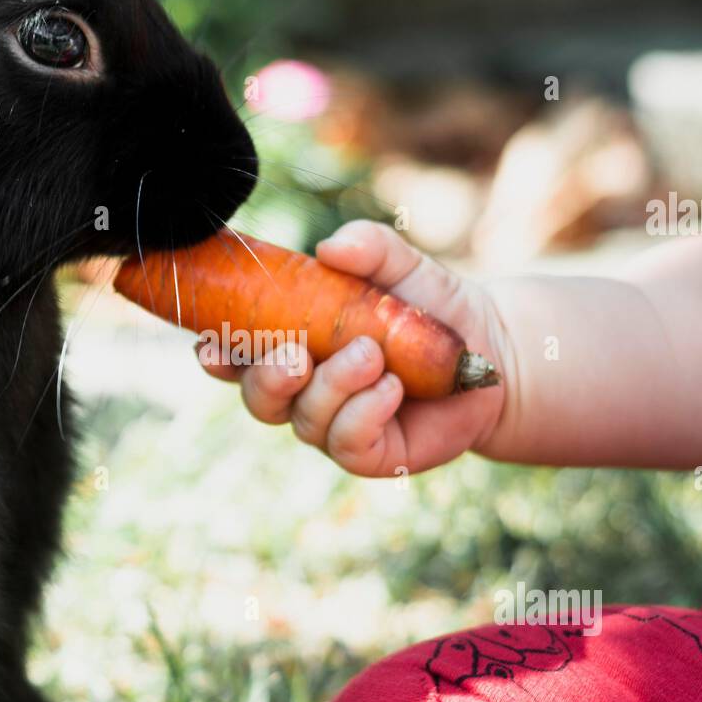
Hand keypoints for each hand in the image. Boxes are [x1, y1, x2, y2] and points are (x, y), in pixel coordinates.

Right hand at [199, 221, 508, 475]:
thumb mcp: (402, 267)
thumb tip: (330, 248)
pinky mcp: (369, 454)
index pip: (239, 355)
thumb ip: (368, 248)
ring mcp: (334, 425)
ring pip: (303, 418)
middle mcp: (305, 390)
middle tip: (296, 354)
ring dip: (332, 385)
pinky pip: (346, 441)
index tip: (210, 345)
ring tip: (373, 354)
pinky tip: (393, 387)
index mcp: (294, 343)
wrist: (491, 352)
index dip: (217, 354)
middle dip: (267, 378)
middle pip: (258, 397)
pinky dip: (364, 411)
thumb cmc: (432, 307)